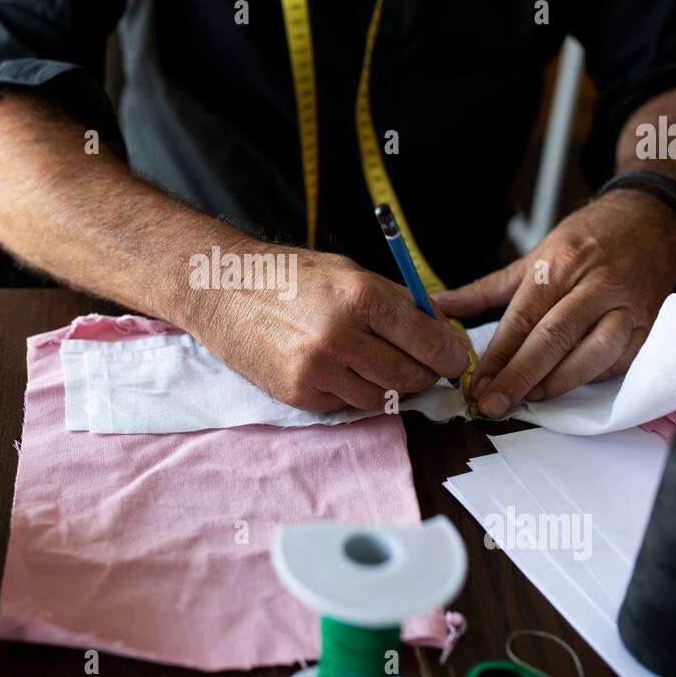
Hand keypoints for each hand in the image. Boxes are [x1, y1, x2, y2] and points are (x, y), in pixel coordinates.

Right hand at [181, 245, 472, 412]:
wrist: (221, 289)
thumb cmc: (289, 276)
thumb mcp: (348, 271)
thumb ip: (397, 301)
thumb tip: (442, 333)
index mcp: (361, 296)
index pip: (429, 340)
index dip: (450, 354)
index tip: (454, 357)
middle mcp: (340, 335)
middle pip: (410, 376)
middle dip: (425, 374)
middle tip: (424, 366)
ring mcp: (317, 369)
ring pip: (382, 398)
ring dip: (389, 386)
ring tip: (376, 363)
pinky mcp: (298, 393)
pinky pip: (346, 404)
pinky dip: (352, 390)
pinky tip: (339, 368)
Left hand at [435, 191, 675, 418]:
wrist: (650, 220)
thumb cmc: (587, 239)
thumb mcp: (534, 255)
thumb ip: (487, 289)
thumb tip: (441, 305)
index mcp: (560, 264)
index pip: (522, 319)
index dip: (497, 357)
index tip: (477, 384)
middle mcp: (595, 284)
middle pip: (553, 338)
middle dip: (519, 377)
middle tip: (493, 404)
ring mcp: (625, 306)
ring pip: (591, 354)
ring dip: (556, 384)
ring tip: (528, 401)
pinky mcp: (647, 326)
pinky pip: (617, 362)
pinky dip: (589, 379)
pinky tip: (564, 389)